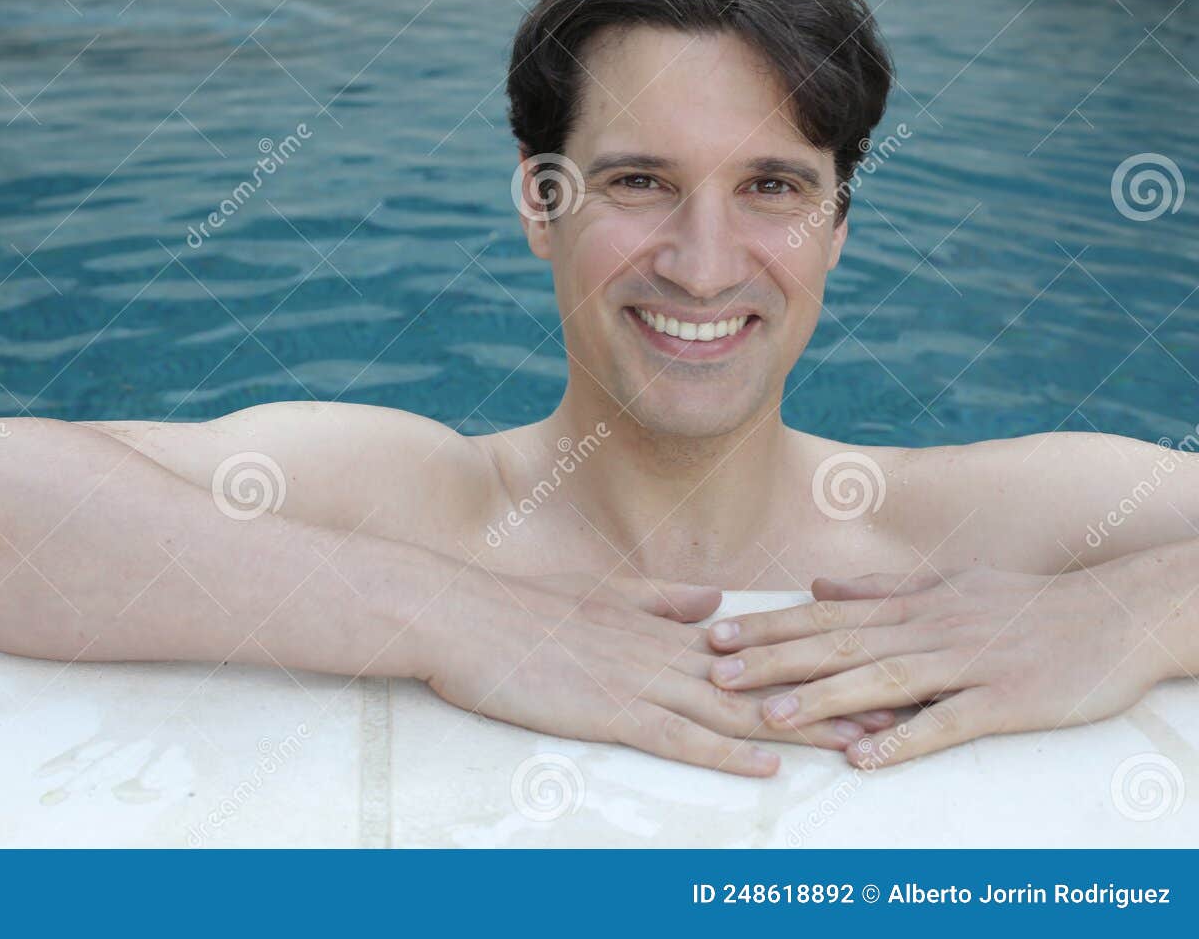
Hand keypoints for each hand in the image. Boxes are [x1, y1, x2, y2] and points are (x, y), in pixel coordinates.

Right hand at [416, 569, 892, 776]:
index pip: (758, 647)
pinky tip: (768, 763)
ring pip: (735, 707)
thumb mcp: (600, 598)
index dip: (819, 659)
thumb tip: (717, 605)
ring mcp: (639, 679)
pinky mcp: (609, 709)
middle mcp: (664, 649)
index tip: (874, 665)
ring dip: (802, 726)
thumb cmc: (520, 612)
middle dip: (836, 696)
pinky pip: (677, 734)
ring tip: (862, 742)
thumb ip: (661, 601)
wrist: (461, 615)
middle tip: (900, 707)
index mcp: (664, 625)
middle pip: (766, 678)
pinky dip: (725, 749)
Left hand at [705, 563, 1172, 767]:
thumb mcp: (949, 584)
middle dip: (774, 660)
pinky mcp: (1006, 701)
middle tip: (716, 675)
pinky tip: (864, 759)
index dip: (770, 626)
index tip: (716, 638)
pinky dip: (904, 740)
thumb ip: (882, 589)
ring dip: (823, 699)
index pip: (825, 615)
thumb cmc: (1027, 603)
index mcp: (912, 605)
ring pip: (883, 681)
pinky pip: (948, 723)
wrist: (1117, 613)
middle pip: (839, 644)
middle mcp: (928, 629)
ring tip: (770, 716)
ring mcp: (966, 664)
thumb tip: (820, 584)